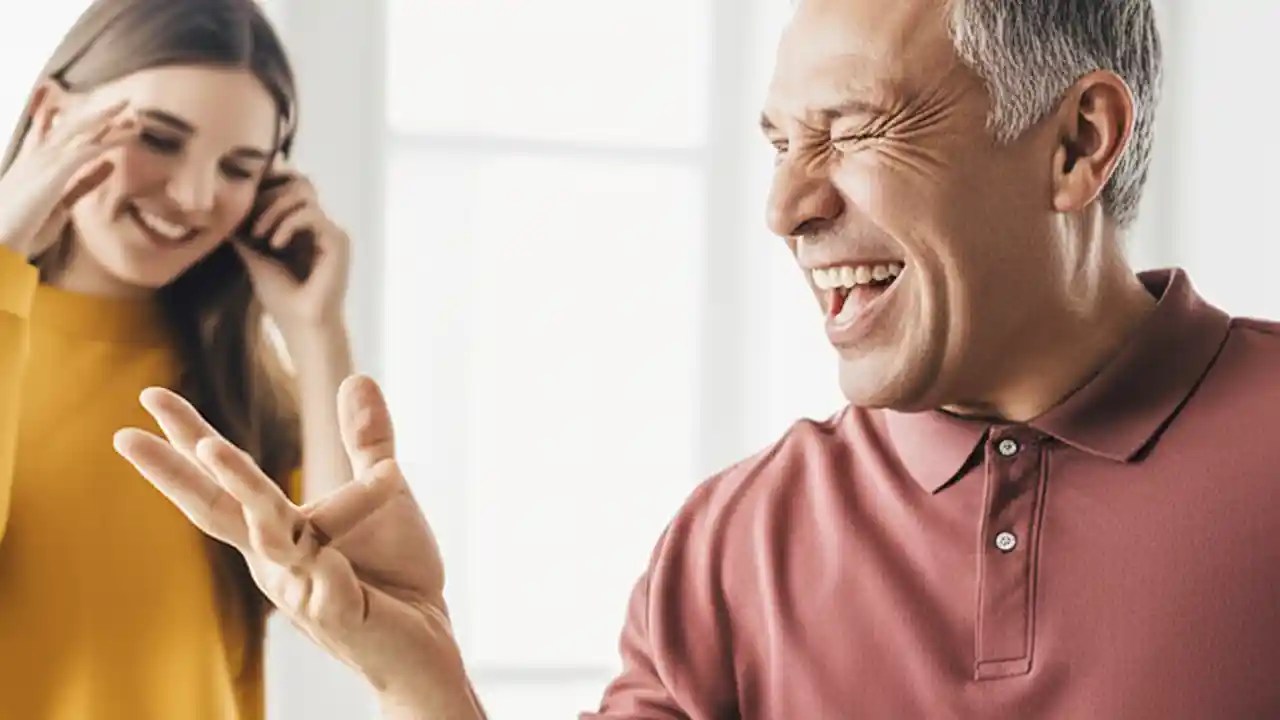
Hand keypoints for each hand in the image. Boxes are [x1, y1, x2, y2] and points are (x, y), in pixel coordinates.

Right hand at [0, 90, 137, 257]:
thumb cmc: (24, 228)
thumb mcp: (60, 205)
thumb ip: (83, 184)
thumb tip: (107, 166)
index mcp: (32, 163)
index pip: (48, 131)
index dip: (66, 115)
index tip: (82, 102)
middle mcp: (38, 157)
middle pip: (70, 126)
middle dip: (97, 113)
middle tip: (121, 102)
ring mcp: (45, 161)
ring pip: (81, 131)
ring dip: (108, 121)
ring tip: (130, 112)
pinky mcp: (54, 172)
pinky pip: (87, 150)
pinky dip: (109, 142)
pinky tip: (127, 137)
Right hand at [113, 376, 483, 717]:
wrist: (425, 640)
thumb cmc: (394, 572)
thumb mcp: (383, 493)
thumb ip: (367, 441)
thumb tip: (356, 377)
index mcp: (275, 531)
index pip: (223, 480)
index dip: (188, 439)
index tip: (150, 396)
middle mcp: (275, 559)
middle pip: (217, 509)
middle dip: (175, 469)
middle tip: (126, 434)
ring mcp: (301, 589)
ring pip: (269, 535)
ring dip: (243, 491)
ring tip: (213, 448)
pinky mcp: (338, 615)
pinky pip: (330, 584)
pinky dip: (331, 569)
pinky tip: (335, 562)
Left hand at [234, 157, 350, 333]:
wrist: (302, 325)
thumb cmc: (282, 299)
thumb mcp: (254, 258)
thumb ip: (245, 234)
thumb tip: (223, 211)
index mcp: (304, 228)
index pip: (289, 187)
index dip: (267, 186)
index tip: (242, 200)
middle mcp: (319, 226)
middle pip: (296, 182)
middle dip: (266, 195)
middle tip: (249, 220)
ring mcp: (330, 232)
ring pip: (302, 193)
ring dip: (274, 209)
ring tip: (260, 234)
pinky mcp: (337, 240)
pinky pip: (310, 213)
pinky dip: (288, 223)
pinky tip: (275, 243)